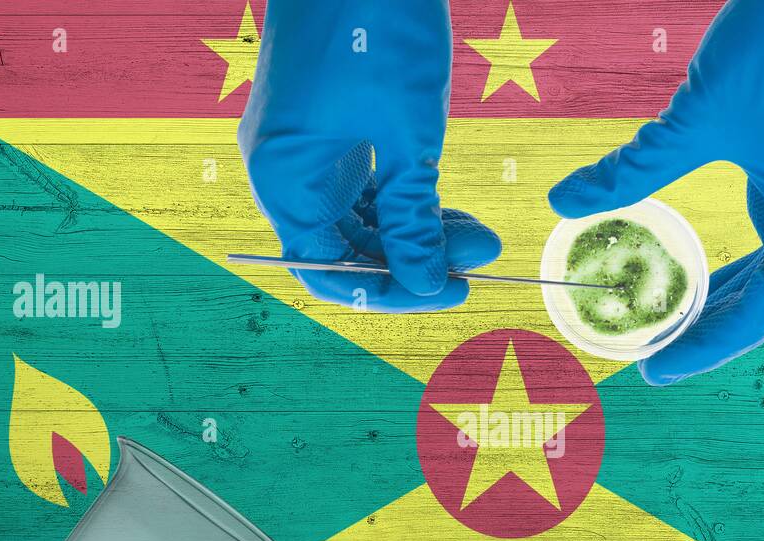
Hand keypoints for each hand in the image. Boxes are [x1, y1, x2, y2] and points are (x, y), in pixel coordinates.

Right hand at [239, 0, 500, 311]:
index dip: (390, 292)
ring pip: (359, 217)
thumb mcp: (407, 136)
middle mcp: (284, 170)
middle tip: (479, 259)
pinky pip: (361, 183)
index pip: (330, 271)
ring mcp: (303, 147)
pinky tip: (448, 206)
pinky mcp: (324, 127)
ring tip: (478, 234)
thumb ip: (412, 218)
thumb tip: (426, 284)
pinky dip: (403, 197)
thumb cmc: (375, 26)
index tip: (449, 290)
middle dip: (415, 258)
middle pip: (346, 248)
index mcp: (285, 180)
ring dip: (415, 230)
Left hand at [549, 0, 763, 383]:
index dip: (703, 348)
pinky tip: (709, 283)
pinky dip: (749, 268)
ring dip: (730, 303)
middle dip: (712, 332)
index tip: (654, 370)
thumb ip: (632, 170)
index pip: (758, 315)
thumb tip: (563, 201)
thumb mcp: (694, 119)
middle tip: (656, 358)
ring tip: (675, 328)